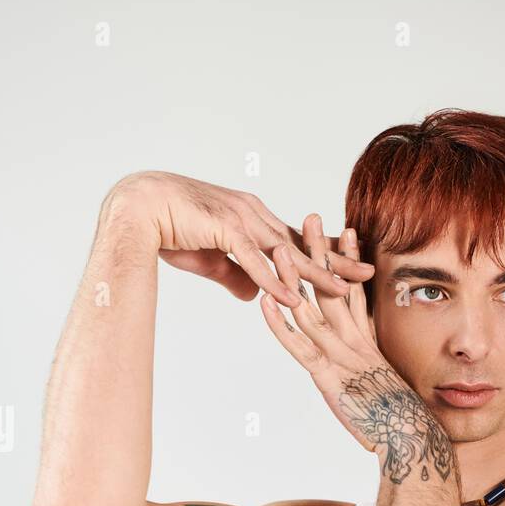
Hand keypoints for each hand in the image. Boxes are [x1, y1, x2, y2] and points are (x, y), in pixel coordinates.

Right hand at [102, 171, 374, 306]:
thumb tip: (255, 297)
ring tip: (342, 291)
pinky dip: (274, 280)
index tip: (349, 267)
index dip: (323, 253)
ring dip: (314, 274)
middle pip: (301, 243)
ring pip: (285, 252)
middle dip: (335, 261)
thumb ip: (235, 276)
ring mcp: (241, 220)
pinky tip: (292, 298)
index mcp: (252, 219)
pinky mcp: (224, 230)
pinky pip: (255, 260)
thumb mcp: (210, 259)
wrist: (137, 206)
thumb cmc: (170, 229)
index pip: (295, 239)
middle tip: (367, 276)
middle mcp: (253, 215)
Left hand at [259, 214, 453, 484]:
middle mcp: (354, 343)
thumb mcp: (387, 387)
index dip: (347, 261)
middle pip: (334, 289)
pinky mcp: (328, 379)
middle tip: (314, 216)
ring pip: (313, 310)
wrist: (411, 439)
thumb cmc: (402, 420)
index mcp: (368, 342)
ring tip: (280, 246)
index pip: (355, 292)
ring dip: (295, 278)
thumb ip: (379, 369)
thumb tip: (375, 366)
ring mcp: (340, 358)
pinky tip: (265, 303)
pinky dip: (281, 325)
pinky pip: (300, 347)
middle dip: (323, 252)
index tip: (345, 230)